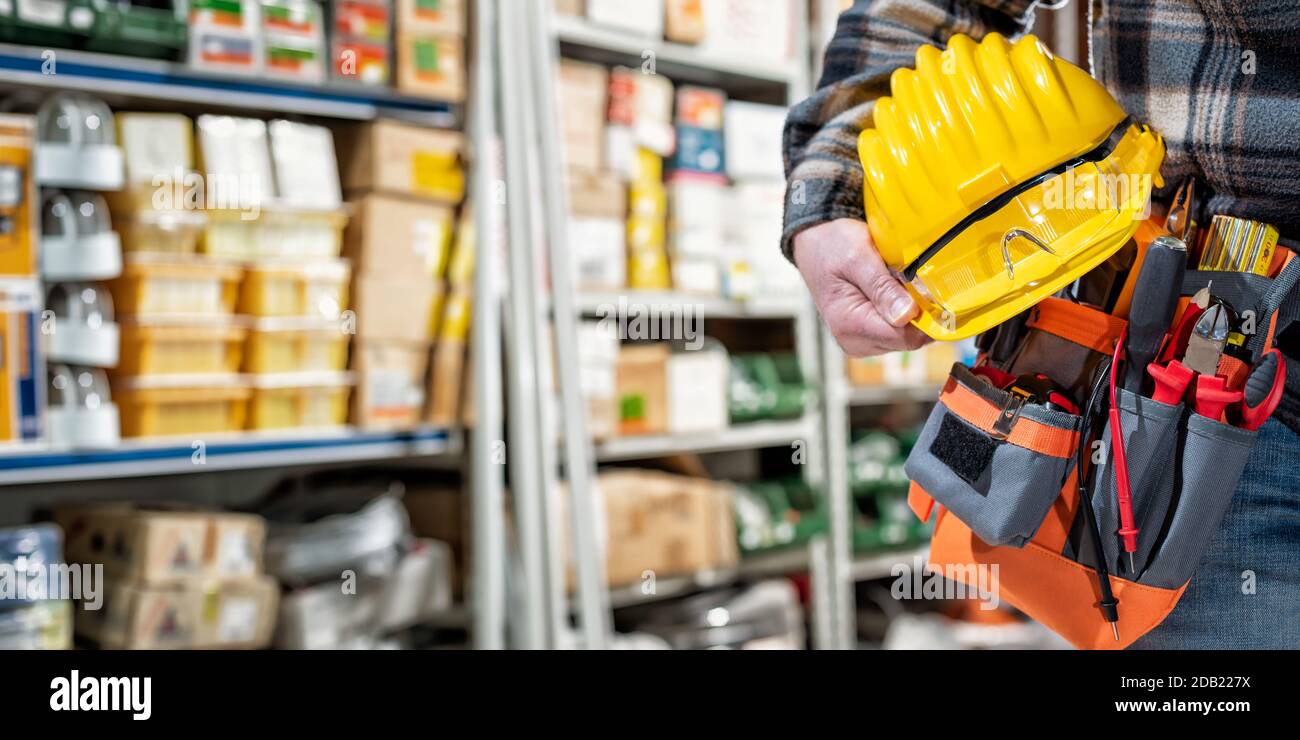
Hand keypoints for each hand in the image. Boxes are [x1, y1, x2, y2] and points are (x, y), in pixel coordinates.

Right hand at [793, 218, 931, 356]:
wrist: (816, 245)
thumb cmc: (833, 246)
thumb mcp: (859, 258)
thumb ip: (882, 287)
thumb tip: (907, 315)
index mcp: (849, 324)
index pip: (906, 337)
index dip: (927, 315)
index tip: (933, 290)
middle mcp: (853, 340)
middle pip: (908, 339)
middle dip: (918, 311)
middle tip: (909, 278)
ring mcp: (860, 341)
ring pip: (906, 336)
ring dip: (911, 310)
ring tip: (896, 283)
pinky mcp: (866, 336)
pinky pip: (897, 331)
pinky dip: (903, 311)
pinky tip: (893, 292)